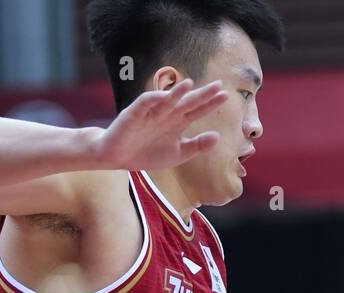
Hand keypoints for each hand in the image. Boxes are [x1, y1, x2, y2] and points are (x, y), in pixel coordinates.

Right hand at [93, 79, 226, 171]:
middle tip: (218, 84)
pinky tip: (164, 95)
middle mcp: (166, 115)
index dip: (210, 103)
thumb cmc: (147, 154)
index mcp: (177, 123)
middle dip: (201, 94)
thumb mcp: (178, 154)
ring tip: (190, 84)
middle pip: (186, 102)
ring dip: (177, 92)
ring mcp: (150, 113)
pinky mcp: (134, 115)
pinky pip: (144, 103)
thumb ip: (197, 146)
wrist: (118, 158)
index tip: (226, 95)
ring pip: (166, 100)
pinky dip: (153, 98)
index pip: (197, 111)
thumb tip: (218, 136)